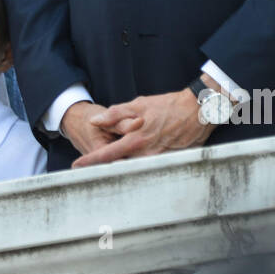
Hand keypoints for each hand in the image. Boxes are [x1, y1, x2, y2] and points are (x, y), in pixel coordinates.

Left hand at [72, 89, 215, 167]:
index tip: (76, 166)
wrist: (197, 111)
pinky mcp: (169, 163)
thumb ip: (115, 114)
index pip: (107, 155)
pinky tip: (140, 161)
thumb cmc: (167, 106)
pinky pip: (151, 168)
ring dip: (124, 167)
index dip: (90, 162)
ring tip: (119, 164)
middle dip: (106, 169)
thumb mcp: (139, 104)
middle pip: (120, 167)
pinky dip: (142, 167)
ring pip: (135, 169)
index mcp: (135, 140)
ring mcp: (158, 161)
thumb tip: (95, 121)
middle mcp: (146, 154)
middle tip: (93, 168)